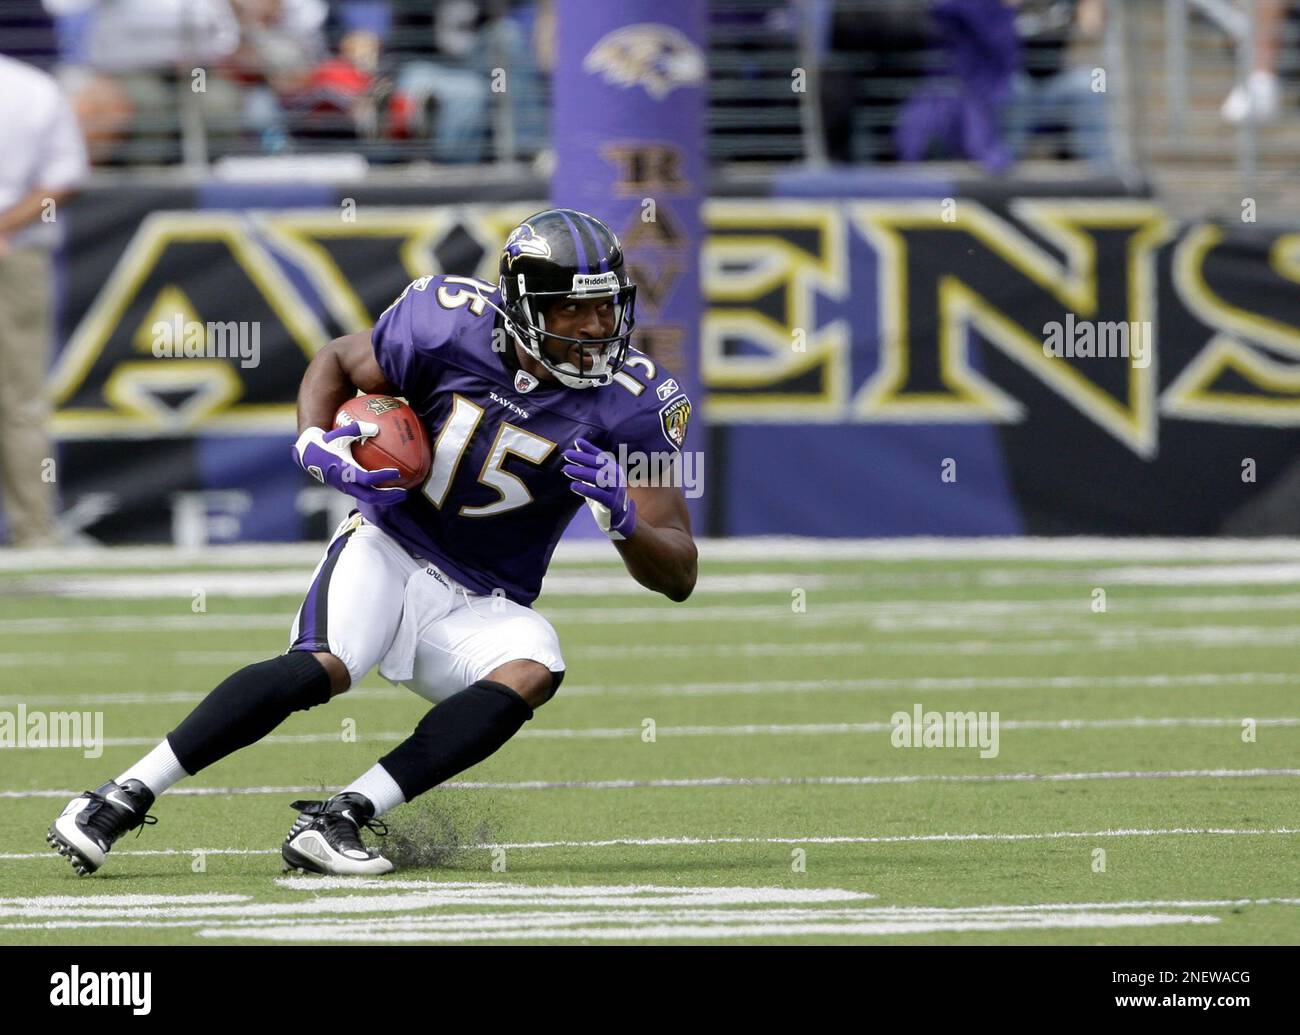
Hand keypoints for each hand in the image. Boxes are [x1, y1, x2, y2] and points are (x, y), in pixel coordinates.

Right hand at [293, 421, 407, 505]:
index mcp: (345, 470)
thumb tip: (377, 427)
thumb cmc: (327, 442)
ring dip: (385, 499)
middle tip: (404, 492)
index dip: (382, 477)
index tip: (397, 472)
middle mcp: (346, 483)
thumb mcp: (341, 433)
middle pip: (370, 496)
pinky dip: (378, 495)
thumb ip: (358, 429)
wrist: (308, 455)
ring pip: (368, 499)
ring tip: (401, 495)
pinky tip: (390, 489)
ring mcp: (346, 488)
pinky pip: (365, 496)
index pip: (367, 478)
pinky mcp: (347, 490)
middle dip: (388, 496)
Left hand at [562, 436, 635, 539]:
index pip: (600, 456)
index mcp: (614, 468)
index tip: (576, 443)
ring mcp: (616, 490)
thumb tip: (578, 443)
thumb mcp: (596, 477)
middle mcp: (617, 476)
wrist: (616, 517)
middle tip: (566, 454)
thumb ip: (588, 462)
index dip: (589, 449)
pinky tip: (573, 485)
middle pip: (599, 464)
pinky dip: (585, 489)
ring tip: (566, 469)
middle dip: (581, 458)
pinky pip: (598, 494)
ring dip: (581, 472)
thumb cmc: (604, 494)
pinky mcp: (612, 503)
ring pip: (598, 478)